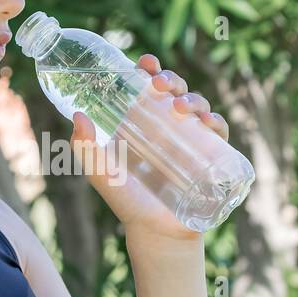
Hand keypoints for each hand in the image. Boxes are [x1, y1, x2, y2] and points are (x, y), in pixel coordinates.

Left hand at [69, 53, 229, 242]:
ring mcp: (190, 140)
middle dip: (171, 80)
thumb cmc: (127, 202)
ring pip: (198, 106)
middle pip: (174, 91)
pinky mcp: (211, 156)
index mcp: (142, 122)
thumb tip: (78, 115)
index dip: (149, 70)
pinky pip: (219, 133)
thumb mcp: (101, 174)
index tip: (144, 64)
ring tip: (180, 108)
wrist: (156, 232)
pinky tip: (208, 124)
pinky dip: (217, 123)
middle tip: (161, 85)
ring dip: (193, 99)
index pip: (147, 87)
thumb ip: (85, 147)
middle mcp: (167, 126)